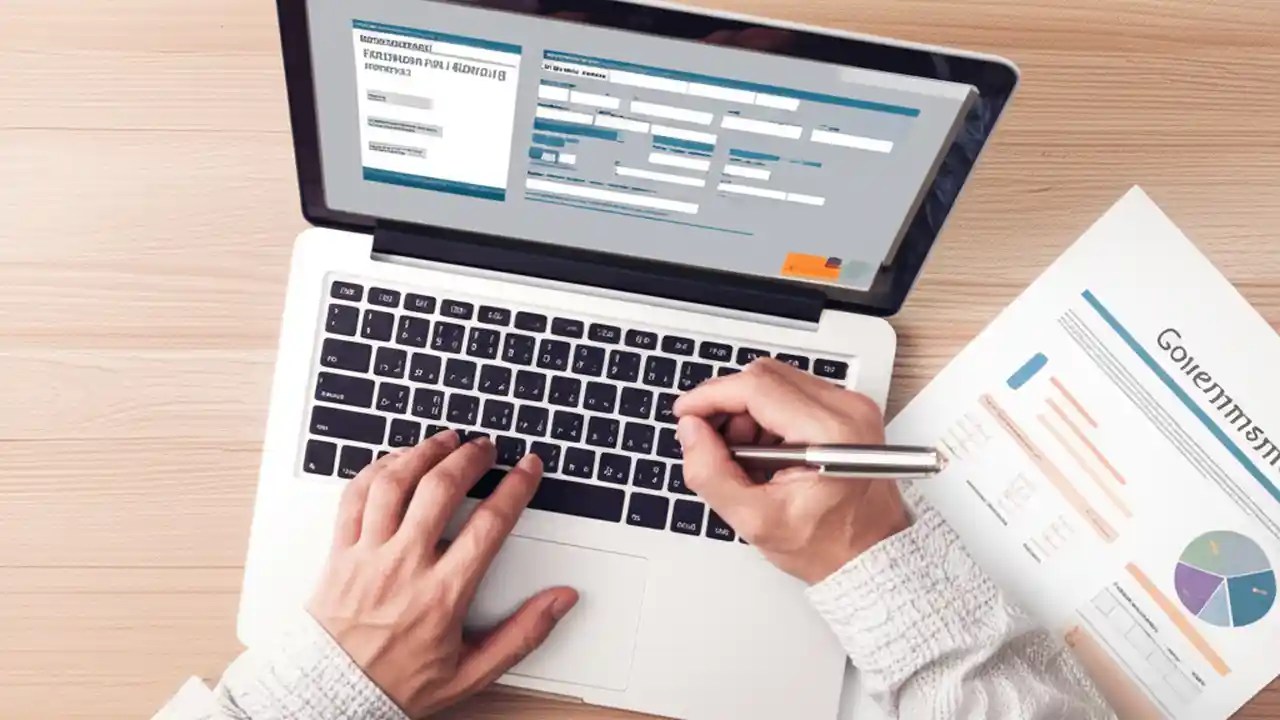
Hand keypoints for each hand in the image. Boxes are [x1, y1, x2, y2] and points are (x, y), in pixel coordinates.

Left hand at [307, 431, 578, 717]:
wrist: (332, 696)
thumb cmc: (400, 684)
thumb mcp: (472, 671)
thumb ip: (523, 634)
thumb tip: (561, 600)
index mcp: (442, 595)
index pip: (489, 525)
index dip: (515, 488)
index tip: (528, 467)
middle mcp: (404, 567)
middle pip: (440, 490)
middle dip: (469, 458)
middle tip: (485, 446)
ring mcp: (367, 556)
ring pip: (394, 483)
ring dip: (423, 452)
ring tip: (445, 440)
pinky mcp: (339, 553)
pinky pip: (355, 496)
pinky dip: (377, 469)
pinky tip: (396, 460)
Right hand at [673, 359, 910, 583]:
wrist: (871, 554)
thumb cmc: (827, 544)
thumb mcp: (755, 521)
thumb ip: (712, 473)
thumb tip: (691, 431)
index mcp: (830, 434)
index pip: (757, 387)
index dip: (711, 396)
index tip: (686, 413)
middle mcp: (847, 409)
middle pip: (765, 376)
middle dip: (728, 404)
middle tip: (714, 443)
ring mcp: (852, 406)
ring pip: (777, 380)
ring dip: (747, 411)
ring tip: (745, 456)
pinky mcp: (848, 409)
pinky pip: (793, 392)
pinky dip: (767, 415)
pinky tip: (765, 452)